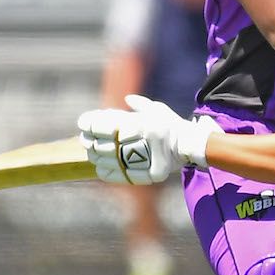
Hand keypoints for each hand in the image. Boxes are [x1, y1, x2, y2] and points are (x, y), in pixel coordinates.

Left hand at [78, 95, 217, 183]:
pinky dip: (106, 171)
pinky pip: (120, 175)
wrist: (191, 145)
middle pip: (103, 144)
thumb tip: (127, 100)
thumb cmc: (172, 126)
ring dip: (95, 157)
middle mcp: (142, 142)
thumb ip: (140, 105)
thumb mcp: (157, 110)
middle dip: (89, 141)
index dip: (89, 124)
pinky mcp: (150, 174)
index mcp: (141, 124)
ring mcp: (146, 160)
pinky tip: (102, 167)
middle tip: (85, 140)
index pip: (105, 125)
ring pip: (108, 161)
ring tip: (92, 153)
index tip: (83, 123)